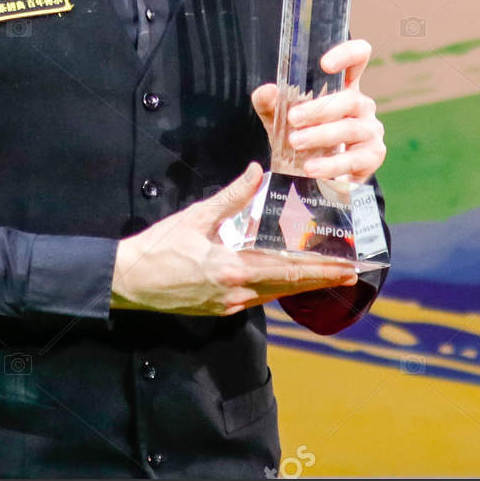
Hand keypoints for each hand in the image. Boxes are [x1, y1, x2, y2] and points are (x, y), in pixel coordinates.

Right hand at [110, 162, 358, 314]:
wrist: (127, 281)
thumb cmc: (157, 248)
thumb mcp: (195, 218)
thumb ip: (231, 196)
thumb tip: (256, 171)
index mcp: (233, 269)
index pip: (287, 271)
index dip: (320, 270)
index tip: (346, 267)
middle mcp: (236, 292)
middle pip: (288, 287)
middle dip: (321, 279)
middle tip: (351, 273)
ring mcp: (228, 304)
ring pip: (274, 294)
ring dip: (301, 284)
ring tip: (327, 275)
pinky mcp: (219, 308)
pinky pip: (257, 297)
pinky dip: (277, 287)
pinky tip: (285, 278)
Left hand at [251, 38, 385, 184]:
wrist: (316, 176)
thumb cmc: (302, 136)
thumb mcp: (280, 119)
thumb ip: (269, 104)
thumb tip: (268, 91)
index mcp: (344, 87)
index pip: (358, 59)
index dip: (347, 54)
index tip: (324, 64)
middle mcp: (361, 105)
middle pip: (349, 99)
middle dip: (319, 109)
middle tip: (293, 119)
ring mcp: (371, 130)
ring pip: (350, 128)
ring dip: (321, 135)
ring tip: (295, 142)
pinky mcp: (373, 156)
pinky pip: (354, 159)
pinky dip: (331, 164)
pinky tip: (312, 168)